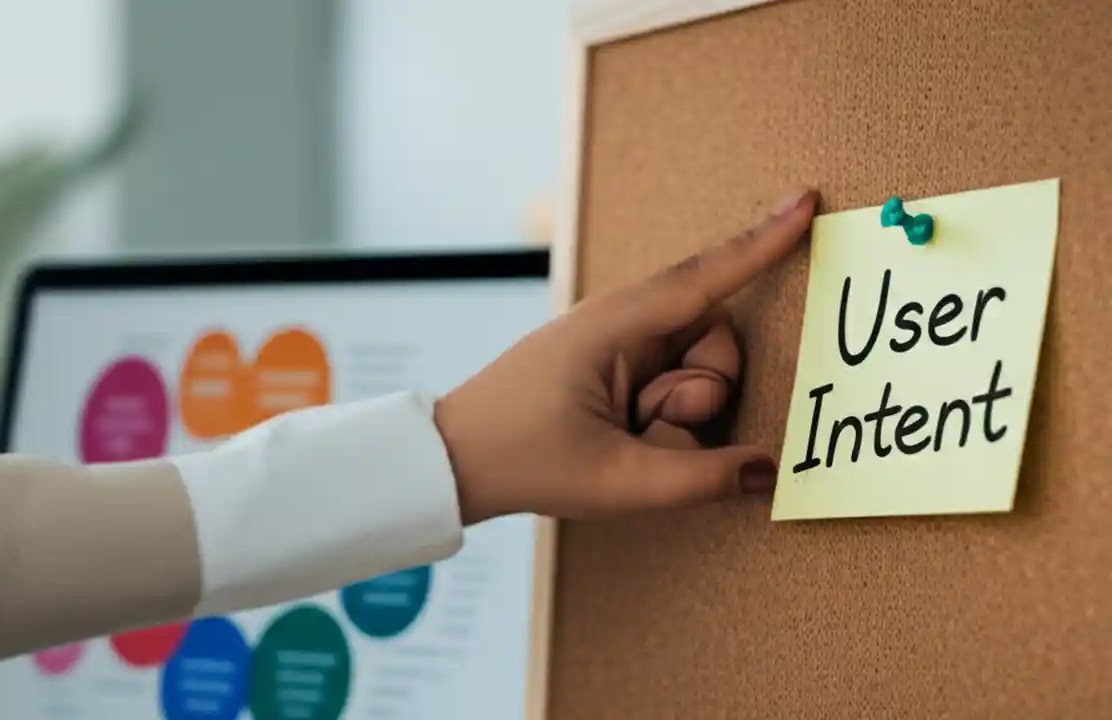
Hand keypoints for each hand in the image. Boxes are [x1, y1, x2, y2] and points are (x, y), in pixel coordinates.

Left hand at [435, 189, 817, 523]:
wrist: (453, 459)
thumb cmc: (522, 459)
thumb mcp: (617, 482)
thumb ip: (701, 479)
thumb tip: (767, 473)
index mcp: (613, 328)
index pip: (704, 279)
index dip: (761, 244)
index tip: (805, 205)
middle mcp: (617, 322)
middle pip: (710, 338)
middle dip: (700, 391)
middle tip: (651, 427)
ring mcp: (613, 342)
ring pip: (692, 365)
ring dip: (677, 410)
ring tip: (624, 436)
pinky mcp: (610, 364)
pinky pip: (667, 378)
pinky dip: (664, 410)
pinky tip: (622, 433)